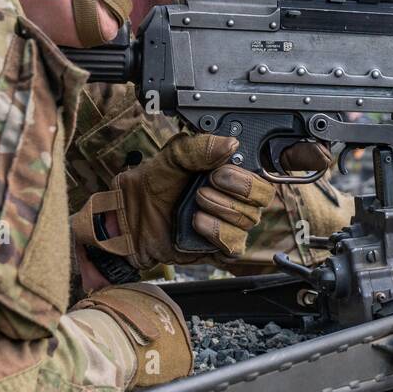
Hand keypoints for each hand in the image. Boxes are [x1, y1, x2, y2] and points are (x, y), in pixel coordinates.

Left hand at [75, 133, 273, 268]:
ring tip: (194, 205)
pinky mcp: (221, 248)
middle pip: (262, 199)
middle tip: (204, 187)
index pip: (261, 176)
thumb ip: (199, 146)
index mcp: (231, 175)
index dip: (246, 176)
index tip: (219, 172)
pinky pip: (235, 245)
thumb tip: (230, 143)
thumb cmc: (152, 186)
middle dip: (235, 191)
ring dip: (219, 210)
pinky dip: (216, 233)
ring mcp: (230, 225)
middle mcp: (236, 200)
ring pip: (248, 220)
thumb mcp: (170, 157)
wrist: (130, 219)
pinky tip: (196, 224)